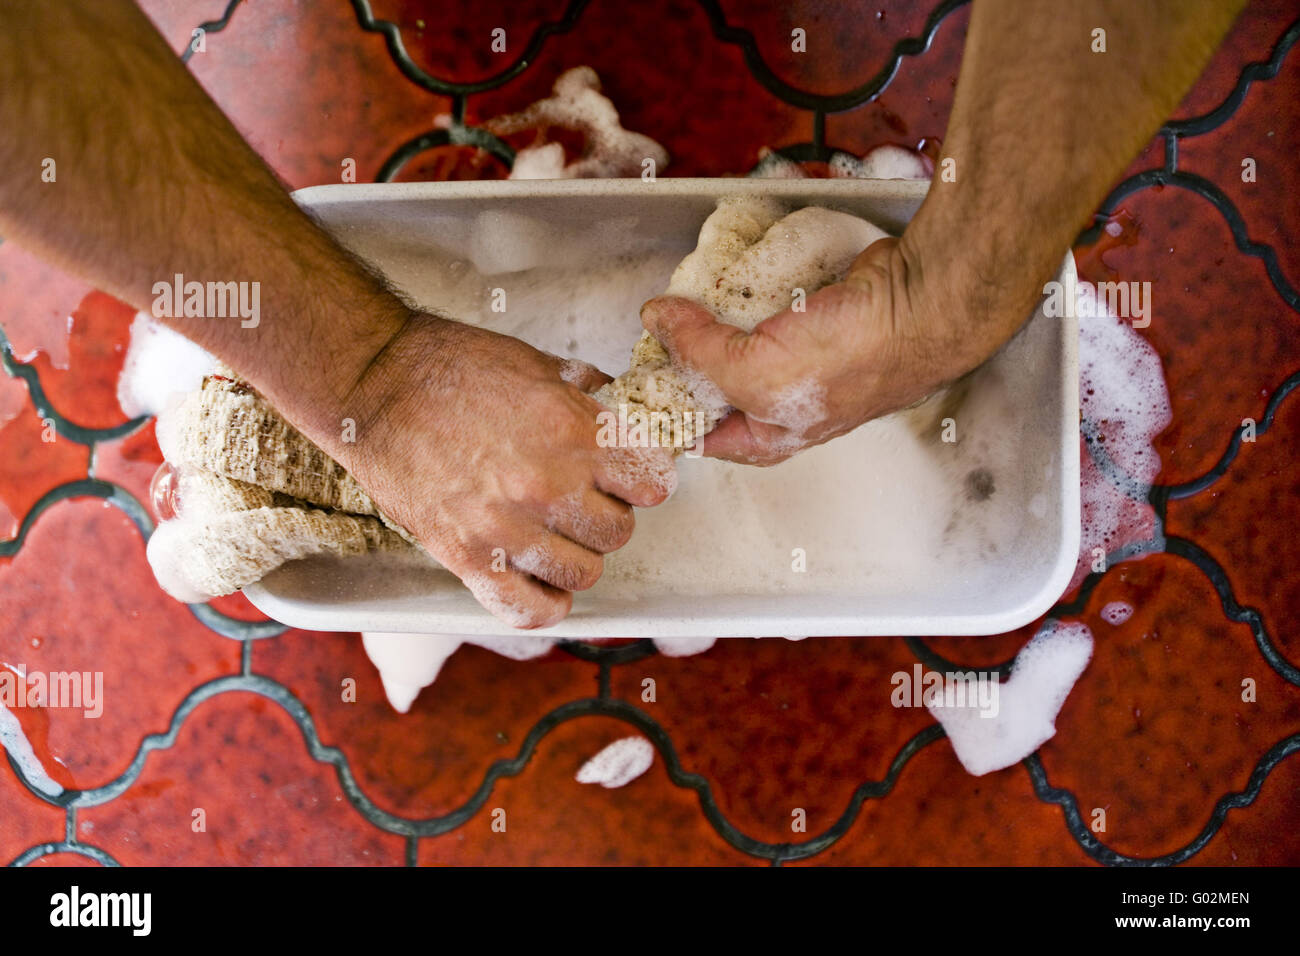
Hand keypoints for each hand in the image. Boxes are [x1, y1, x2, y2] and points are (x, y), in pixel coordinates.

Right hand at [336, 312, 675, 627]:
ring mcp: (509, 529)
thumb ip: (587, 393)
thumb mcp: (535, 362)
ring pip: (585, 572)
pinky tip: (538, 578)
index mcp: (574, 432)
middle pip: (620, 531)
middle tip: (581, 500)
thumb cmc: (448, 367)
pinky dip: (545, 601)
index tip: (628, 476)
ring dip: (576, 555)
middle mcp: (549, 486)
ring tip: (555, 534)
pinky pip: (531, 609)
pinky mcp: (469, 560)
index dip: (643, 479)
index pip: (652, 482)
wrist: (372, 386)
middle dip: (607, 515)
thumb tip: (624, 410)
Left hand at [640, 236, 978, 465]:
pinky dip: (741, 290)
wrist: (917, 304)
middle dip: (682, 356)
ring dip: (709, 318)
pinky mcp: (808, 315)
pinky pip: (761, 304)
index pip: (697, 435)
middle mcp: (780, 403)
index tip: (627, 381)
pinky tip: (721, 274)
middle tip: (651, 325)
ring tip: (679, 295)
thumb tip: (656, 321)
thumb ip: (697, 353)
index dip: (661, 413)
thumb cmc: (854, 358)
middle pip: (712, 383)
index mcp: (766, 437)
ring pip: (735, 340)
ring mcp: (796, 357)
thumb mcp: (754, 371)